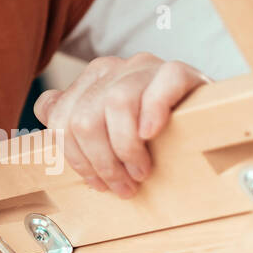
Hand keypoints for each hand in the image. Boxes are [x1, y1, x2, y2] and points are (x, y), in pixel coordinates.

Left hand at [33, 53, 209, 197]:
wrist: (208, 116)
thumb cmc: (153, 128)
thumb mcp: (109, 126)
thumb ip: (74, 117)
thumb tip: (44, 111)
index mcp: (90, 81)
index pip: (59, 119)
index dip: (76, 158)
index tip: (97, 183)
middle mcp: (113, 69)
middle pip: (85, 118)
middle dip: (102, 162)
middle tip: (123, 185)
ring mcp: (144, 68)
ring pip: (116, 103)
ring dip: (127, 148)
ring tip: (142, 171)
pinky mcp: (178, 71)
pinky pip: (160, 86)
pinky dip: (153, 112)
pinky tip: (152, 134)